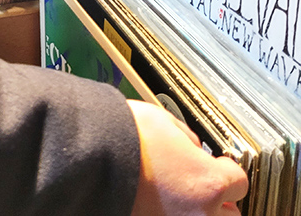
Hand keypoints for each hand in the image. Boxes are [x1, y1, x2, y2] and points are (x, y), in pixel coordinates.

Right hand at [128, 101, 248, 215]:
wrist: (91, 154)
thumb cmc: (126, 135)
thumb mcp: (167, 123)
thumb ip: (190, 140)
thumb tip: (193, 149)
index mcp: (209, 185)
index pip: (239, 182)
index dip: (227, 168)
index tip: (218, 164)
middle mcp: (199, 215)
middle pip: (228, 213)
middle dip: (216, 196)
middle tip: (199, 178)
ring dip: (195, 208)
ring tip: (176, 191)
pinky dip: (170, 212)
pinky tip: (157, 198)